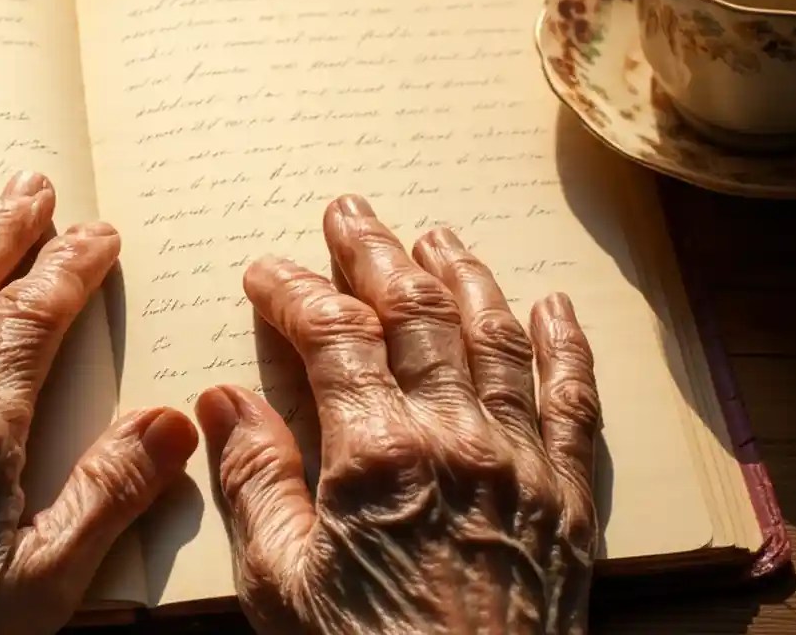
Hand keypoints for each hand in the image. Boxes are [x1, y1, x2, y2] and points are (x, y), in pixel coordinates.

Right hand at [197, 195, 599, 633]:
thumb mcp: (278, 583)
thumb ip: (253, 480)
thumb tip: (221, 401)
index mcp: (377, 455)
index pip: (332, 336)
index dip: (295, 291)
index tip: (267, 272)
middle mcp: (458, 438)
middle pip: (417, 313)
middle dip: (377, 253)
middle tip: (351, 212)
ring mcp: (520, 462)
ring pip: (495, 338)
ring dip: (464, 275)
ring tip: (437, 236)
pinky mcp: (566, 497)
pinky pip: (573, 399)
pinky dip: (564, 344)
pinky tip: (551, 303)